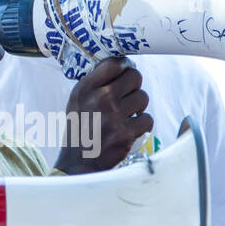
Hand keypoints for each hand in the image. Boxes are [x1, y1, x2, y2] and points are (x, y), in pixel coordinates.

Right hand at [52, 57, 152, 174]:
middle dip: (135, 85)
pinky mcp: (126, 134)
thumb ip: (94, 83)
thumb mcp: (76, 100)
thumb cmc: (79, 129)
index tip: (124, 73)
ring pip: (143, 97)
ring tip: (129, 113)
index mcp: (86, 88)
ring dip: (139, 106)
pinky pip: (147, 119)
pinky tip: (132, 127)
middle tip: (129, 95)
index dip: (124, 66)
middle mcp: (100, 99)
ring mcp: (114, 117)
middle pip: (135, 76)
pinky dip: (143, 124)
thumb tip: (120, 66)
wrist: (78, 161)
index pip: (114, 63)